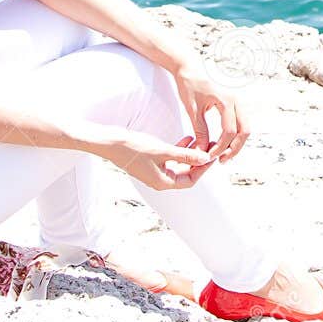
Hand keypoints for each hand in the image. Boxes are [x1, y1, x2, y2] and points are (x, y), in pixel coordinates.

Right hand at [94, 131, 213, 190]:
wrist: (110, 142)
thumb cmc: (134, 148)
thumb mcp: (163, 151)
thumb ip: (185, 155)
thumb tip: (205, 159)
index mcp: (163, 182)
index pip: (190, 180)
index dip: (203, 169)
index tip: (212, 156)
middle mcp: (160, 179)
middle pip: (186, 172)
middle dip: (198, 160)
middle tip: (209, 146)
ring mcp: (155, 171)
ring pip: (179, 164)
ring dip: (189, 154)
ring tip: (200, 140)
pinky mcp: (151, 161)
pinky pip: (170, 158)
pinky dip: (179, 150)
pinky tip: (187, 138)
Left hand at [169, 55, 249, 162]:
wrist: (190, 68)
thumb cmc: (190, 85)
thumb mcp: (192, 109)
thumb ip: (200, 130)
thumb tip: (204, 150)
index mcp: (226, 100)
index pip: (229, 131)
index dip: (220, 147)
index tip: (209, 157)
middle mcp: (236, 101)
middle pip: (244, 131)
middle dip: (235, 148)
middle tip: (222, 160)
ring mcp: (237, 102)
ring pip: (245, 128)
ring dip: (237, 143)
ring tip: (224, 155)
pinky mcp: (234, 104)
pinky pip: (240, 123)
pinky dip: (235, 135)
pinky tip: (224, 144)